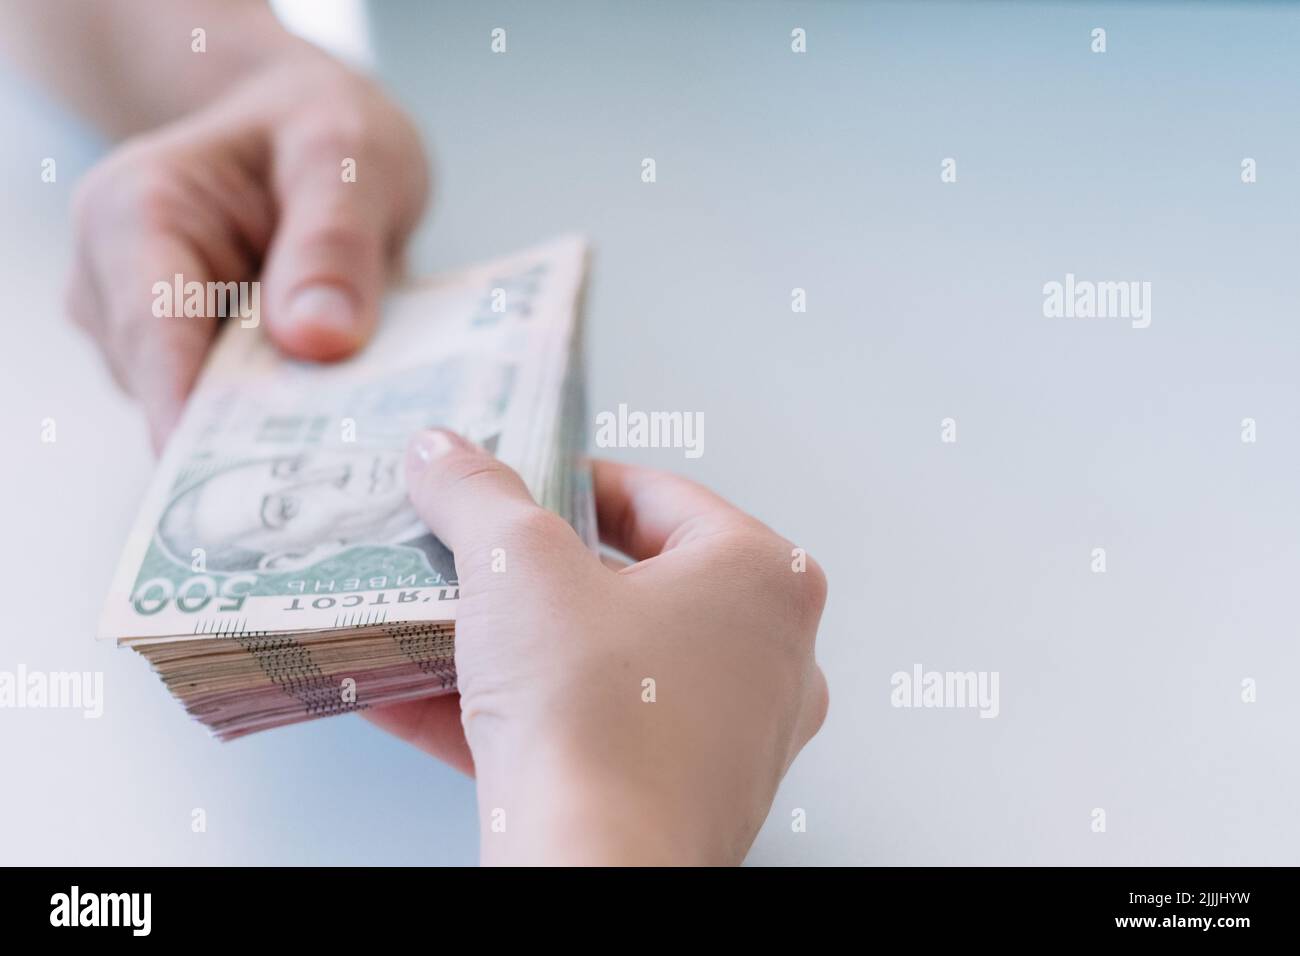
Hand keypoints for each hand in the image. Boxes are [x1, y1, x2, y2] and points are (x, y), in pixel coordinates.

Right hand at [67, 49, 427, 449]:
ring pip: (202, 412)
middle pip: (174, 390)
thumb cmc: (323, 129)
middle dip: (254, 435)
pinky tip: (339, 418)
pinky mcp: (186, 361)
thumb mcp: (350, 157)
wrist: (314, 129)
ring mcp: (143, 328)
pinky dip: (283, 418)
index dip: (197, 421)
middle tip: (343, 476)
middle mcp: (117, 279)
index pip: (156, 339)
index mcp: (137, 215)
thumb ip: (334, 240)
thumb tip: (318, 339)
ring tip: (356, 437)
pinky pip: (229, 410)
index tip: (246, 486)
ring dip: (275, 428)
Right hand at [366, 430, 828, 864]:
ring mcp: (729, 736)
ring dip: (506, 646)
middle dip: (527, 574)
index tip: (508, 484)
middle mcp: (767, 657)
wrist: (593, 875)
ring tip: (427, 623)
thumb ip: (477, 493)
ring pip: (600, 665)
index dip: (567, 480)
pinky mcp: (678, 797)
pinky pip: (584, 733)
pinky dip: (506, 713)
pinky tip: (413, 697)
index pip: (658, 498)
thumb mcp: (515, 565)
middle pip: (626, 585)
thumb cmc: (594, 716)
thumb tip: (442, 452)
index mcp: (763, 578)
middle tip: (467, 555)